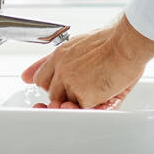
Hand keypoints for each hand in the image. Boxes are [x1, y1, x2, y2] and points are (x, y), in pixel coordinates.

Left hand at [20, 13, 153, 108]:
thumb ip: (53, 61)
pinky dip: (95, 105)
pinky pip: (83, 110)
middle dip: (67, 95)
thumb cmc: (112, 43)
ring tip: (98, 86)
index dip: (52, 85)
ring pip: (67, 103)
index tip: (60, 87)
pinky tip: (104, 92)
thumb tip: (27, 76)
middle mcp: (61, 69)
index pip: (41, 78)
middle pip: (52, 94)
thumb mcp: (77, 45)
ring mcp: (71, 83)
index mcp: (59, 56)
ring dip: (81, 100)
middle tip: (86, 86)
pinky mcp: (84, 96)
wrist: (127, 43)